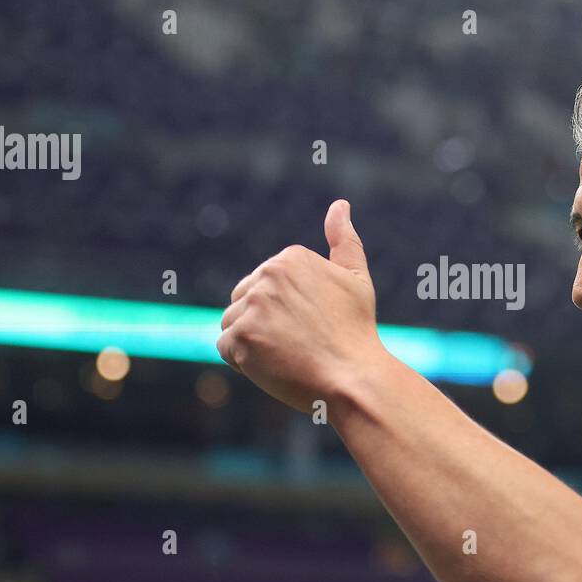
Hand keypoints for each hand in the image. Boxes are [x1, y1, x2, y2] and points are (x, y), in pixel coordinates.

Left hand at [217, 199, 387, 412]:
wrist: (353, 377)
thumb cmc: (356, 331)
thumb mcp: (355, 278)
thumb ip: (344, 240)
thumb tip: (340, 205)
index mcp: (291, 258)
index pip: (264, 286)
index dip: (283, 312)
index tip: (309, 325)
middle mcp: (268, 274)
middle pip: (243, 301)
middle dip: (263, 324)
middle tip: (299, 343)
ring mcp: (252, 305)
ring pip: (232, 324)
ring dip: (251, 343)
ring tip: (286, 355)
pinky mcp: (240, 335)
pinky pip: (225, 348)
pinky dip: (244, 362)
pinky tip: (273, 366)